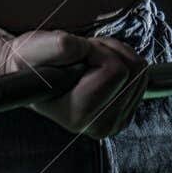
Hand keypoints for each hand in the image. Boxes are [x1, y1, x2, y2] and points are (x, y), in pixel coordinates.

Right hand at [0, 29, 149, 139]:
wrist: (31, 76)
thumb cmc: (30, 64)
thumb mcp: (33, 49)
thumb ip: (57, 47)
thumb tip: (82, 48)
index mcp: (80, 115)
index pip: (116, 70)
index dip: (96, 51)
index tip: (75, 56)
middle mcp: (100, 125)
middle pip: (134, 70)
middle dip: (109, 52)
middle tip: (82, 58)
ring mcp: (115, 123)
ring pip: (140, 71)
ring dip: (115, 55)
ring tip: (88, 62)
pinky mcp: (125, 114)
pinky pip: (141, 77)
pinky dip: (122, 64)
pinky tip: (98, 70)